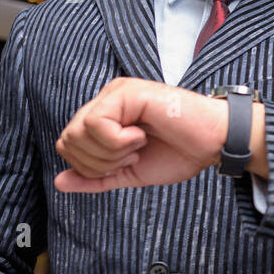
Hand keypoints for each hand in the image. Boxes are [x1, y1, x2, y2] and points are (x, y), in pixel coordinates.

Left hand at [53, 77, 230, 192]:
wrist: (214, 143)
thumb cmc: (181, 153)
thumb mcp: (130, 172)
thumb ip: (96, 178)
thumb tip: (59, 183)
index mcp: (105, 117)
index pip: (68, 145)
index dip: (92, 166)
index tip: (128, 161)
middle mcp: (106, 100)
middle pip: (68, 140)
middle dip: (99, 162)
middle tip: (133, 155)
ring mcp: (115, 93)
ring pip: (78, 132)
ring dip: (111, 151)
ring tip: (139, 144)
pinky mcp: (127, 91)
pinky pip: (97, 124)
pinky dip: (118, 141)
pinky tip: (142, 135)